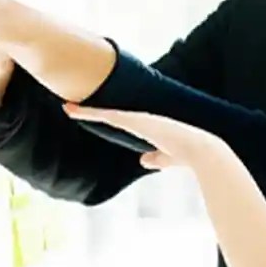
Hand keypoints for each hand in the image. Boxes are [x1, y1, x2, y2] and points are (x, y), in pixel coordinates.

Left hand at [61, 105, 231, 171]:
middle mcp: (139, 118)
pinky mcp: (136, 121)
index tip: (89, 115)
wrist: (199, 149)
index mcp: (146, 126)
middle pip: (109, 113)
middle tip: (71, 106)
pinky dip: (91, 114)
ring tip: (67, 108)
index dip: (103, 117)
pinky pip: (108, 116)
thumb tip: (144, 160)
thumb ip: (156, 157)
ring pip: (105, 113)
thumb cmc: (186, 154)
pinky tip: (75, 112)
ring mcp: (137, 118)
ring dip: (85, 111)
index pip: (119, 120)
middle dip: (90, 110)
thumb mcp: (166, 157)